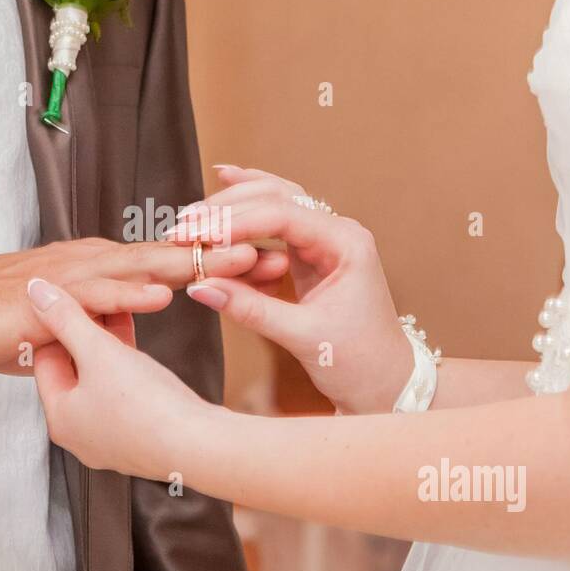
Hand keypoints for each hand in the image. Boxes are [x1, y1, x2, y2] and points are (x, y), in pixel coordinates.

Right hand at [0, 237, 258, 372]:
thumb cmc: (4, 319)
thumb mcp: (70, 327)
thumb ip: (102, 323)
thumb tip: (126, 328)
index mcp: (106, 268)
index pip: (173, 263)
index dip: (218, 262)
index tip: (267, 264)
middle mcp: (97, 262)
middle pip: (171, 256)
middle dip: (223, 254)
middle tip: (274, 250)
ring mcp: (76, 275)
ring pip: (144, 266)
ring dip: (192, 264)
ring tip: (237, 261)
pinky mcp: (51, 295)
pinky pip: (97, 295)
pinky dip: (130, 295)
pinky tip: (161, 295)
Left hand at [27, 278, 210, 478]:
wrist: (200, 445)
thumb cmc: (146, 405)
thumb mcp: (98, 350)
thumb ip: (66, 318)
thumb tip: (35, 291)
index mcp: (59, 418)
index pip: (44, 359)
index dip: (57, 325)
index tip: (74, 299)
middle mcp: (80, 435)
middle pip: (73, 373)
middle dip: (86, 336)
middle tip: (100, 304)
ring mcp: (112, 441)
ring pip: (101, 384)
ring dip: (109, 351)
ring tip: (122, 318)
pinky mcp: (142, 440)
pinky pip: (125, 397)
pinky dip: (128, 371)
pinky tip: (142, 352)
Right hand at [168, 165, 407, 413]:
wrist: (386, 386)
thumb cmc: (358, 363)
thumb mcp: (302, 338)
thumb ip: (250, 309)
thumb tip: (199, 287)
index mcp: (346, 244)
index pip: (282, 215)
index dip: (233, 222)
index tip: (194, 235)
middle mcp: (338, 233)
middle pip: (276, 197)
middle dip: (227, 208)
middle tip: (183, 225)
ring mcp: (325, 242)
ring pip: (275, 204)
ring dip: (233, 206)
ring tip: (190, 215)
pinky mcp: (312, 257)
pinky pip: (276, 224)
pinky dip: (248, 210)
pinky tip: (225, 184)